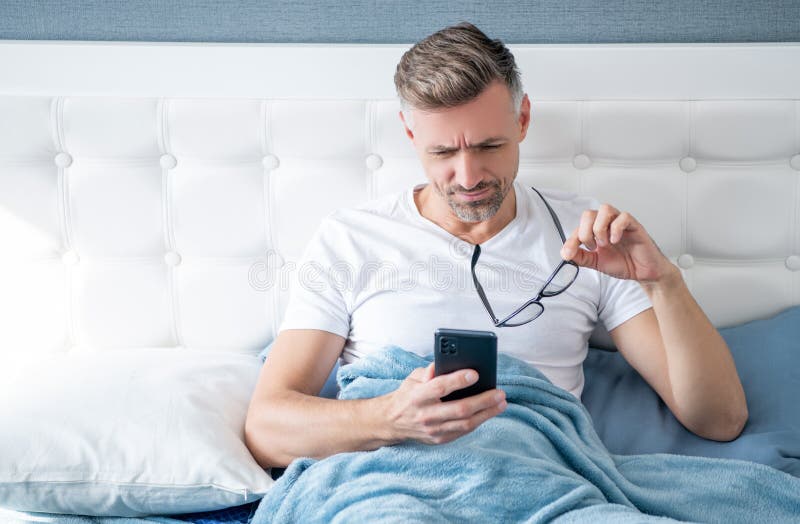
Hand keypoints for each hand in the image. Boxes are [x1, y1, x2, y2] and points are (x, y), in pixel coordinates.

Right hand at [384, 363, 506, 444]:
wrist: (391, 422)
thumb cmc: (407, 396)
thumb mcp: (412, 378)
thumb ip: (429, 371)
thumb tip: (444, 364)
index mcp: (417, 396)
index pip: (440, 387)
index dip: (458, 380)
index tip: (475, 374)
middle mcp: (426, 415)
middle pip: (459, 409)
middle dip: (483, 401)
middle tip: (499, 393)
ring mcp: (433, 430)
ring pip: (465, 424)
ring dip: (487, 413)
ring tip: (501, 403)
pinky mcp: (439, 439)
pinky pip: (463, 431)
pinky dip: (478, 422)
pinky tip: (488, 412)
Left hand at [560, 204, 674, 283]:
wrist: (643, 272)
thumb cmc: (623, 263)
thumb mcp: (596, 262)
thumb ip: (581, 258)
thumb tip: (565, 254)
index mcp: (595, 231)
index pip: (578, 227)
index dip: (571, 240)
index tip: (568, 253)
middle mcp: (607, 224)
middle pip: (589, 213)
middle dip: (585, 232)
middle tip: (592, 247)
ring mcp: (620, 223)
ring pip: (605, 209)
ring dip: (600, 227)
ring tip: (604, 243)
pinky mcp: (634, 226)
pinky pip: (624, 217)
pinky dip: (616, 229)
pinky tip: (615, 241)